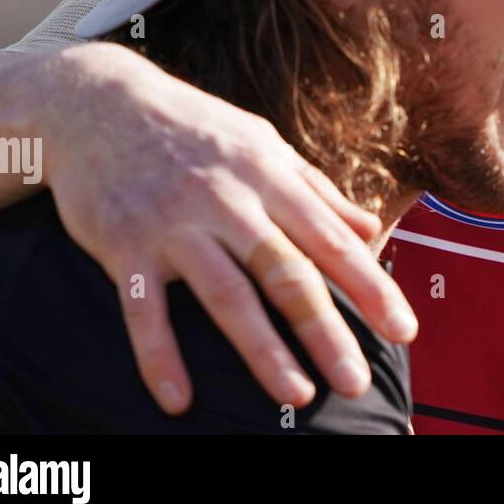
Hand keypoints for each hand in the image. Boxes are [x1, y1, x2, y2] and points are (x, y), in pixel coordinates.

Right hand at [36, 42, 417, 414]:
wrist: (100, 103)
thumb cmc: (197, 129)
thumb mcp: (264, 144)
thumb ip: (317, 190)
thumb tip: (371, 229)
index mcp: (269, 176)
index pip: (330, 240)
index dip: (371, 286)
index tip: (404, 329)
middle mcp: (227, 201)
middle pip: (286, 273)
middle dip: (326, 330)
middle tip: (357, 382)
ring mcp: (174, 225)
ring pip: (226, 296)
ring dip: (262, 350)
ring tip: (296, 396)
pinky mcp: (123, 245)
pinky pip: (143, 310)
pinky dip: (159, 357)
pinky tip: (179, 400)